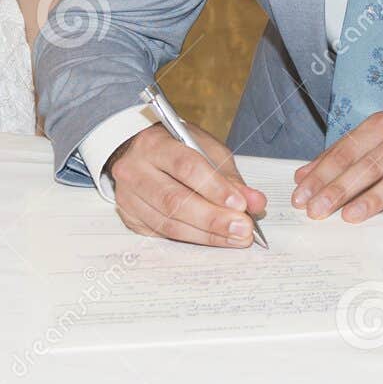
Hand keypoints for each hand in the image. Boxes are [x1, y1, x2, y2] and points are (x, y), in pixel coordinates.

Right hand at [107, 123, 267, 248]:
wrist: (138, 155)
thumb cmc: (176, 150)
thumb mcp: (205, 151)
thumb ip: (229, 177)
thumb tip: (255, 202)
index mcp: (154, 144)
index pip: (186, 167)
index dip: (215, 188)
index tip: (240, 204)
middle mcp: (135, 170)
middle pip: (175, 200)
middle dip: (214, 218)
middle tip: (243, 229)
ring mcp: (127, 196)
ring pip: (169, 222)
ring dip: (207, 234)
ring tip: (235, 237)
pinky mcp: (129, 217)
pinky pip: (163, 234)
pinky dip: (193, 239)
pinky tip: (214, 239)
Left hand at [292, 105, 382, 222]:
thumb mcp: (374, 134)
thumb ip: (339, 154)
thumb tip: (302, 176)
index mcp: (379, 126)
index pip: (345, 152)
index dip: (322, 174)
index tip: (301, 196)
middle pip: (367, 166)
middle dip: (339, 190)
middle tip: (317, 212)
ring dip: (373, 197)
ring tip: (350, 216)